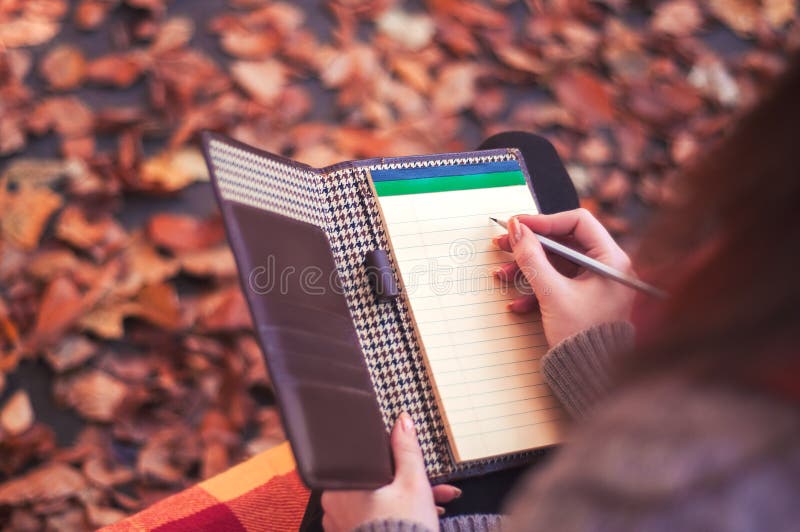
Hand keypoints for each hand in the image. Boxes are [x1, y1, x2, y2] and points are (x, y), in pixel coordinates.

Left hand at [321, 413, 461, 530]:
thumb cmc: (403, 530)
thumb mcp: (412, 482)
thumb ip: (406, 449)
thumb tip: (402, 421)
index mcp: (343, 486)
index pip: (372, 461)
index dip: (400, 461)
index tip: (416, 465)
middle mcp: (335, 505)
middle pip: (378, 482)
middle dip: (410, 482)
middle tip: (435, 488)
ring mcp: (342, 524)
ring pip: (379, 500)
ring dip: (407, 499)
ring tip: (436, 503)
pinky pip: (374, 518)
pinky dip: (394, 514)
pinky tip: (417, 515)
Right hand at [493, 209, 634, 345]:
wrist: (591, 377)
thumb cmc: (583, 338)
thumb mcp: (552, 294)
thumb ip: (532, 258)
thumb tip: (517, 229)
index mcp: (612, 260)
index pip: (578, 222)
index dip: (545, 221)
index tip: (518, 225)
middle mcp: (607, 267)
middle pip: (564, 242)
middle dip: (530, 246)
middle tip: (504, 244)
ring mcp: (595, 283)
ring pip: (556, 263)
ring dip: (527, 269)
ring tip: (503, 276)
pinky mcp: (583, 298)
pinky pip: (557, 282)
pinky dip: (536, 288)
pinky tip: (518, 302)